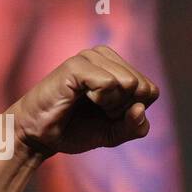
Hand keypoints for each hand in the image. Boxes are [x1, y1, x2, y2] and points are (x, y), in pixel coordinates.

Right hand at [8, 46, 160, 157]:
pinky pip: (109, 83)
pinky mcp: (76, 65)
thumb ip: (136, 126)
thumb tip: (141, 108)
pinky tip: (81, 99)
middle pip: (142, 87)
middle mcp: (104, 56)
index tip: (111, 116)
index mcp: (117, 67)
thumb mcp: (114, 134)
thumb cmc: (75, 129)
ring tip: (89, 105)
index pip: (151, 90)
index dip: (135, 111)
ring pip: (129, 83)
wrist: (40, 135)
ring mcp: (90, 57)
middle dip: (124, 109)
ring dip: (112, 105)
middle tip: (99, 112)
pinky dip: (101, 100)